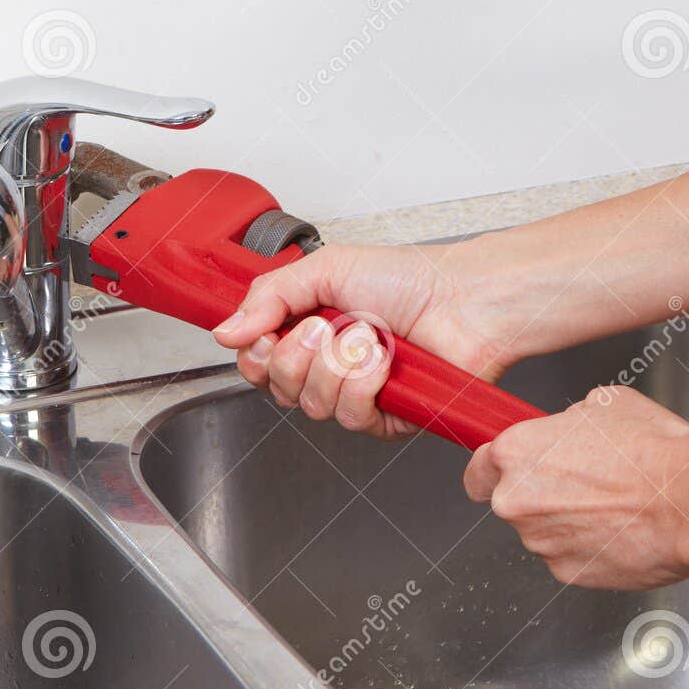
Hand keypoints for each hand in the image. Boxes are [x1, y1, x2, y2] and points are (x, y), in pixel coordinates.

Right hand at [210, 242, 530, 438]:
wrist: (462, 299)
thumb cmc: (408, 279)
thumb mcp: (325, 269)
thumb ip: (267, 296)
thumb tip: (226, 330)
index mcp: (306, 333)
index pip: (256, 364)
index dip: (257, 355)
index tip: (272, 332)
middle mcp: (325, 368)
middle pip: (278, 389)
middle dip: (298, 356)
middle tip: (324, 326)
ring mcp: (353, 395)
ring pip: (312, 405)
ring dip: (338, 365)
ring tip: (366, 336)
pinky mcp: (382, 419)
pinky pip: (351, 416)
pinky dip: (365, 383)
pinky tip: (384, 360)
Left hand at [462, 385, 688, 589]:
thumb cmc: (652, 448)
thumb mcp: (602, 405)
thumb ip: (565, 425)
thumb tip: (565, 431)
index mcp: (514, 454)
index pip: (476, 472)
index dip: (492, 474)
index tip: (506, 476)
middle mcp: (515, 501)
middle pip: (514, 504)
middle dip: (543, 498)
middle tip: (587, 486)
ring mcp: (540, 542)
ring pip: (545, 534)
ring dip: (570, 524)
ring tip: (616, 507)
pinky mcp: (566, 573)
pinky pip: (571, 559)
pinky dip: (591, 549)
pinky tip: (622, 531)